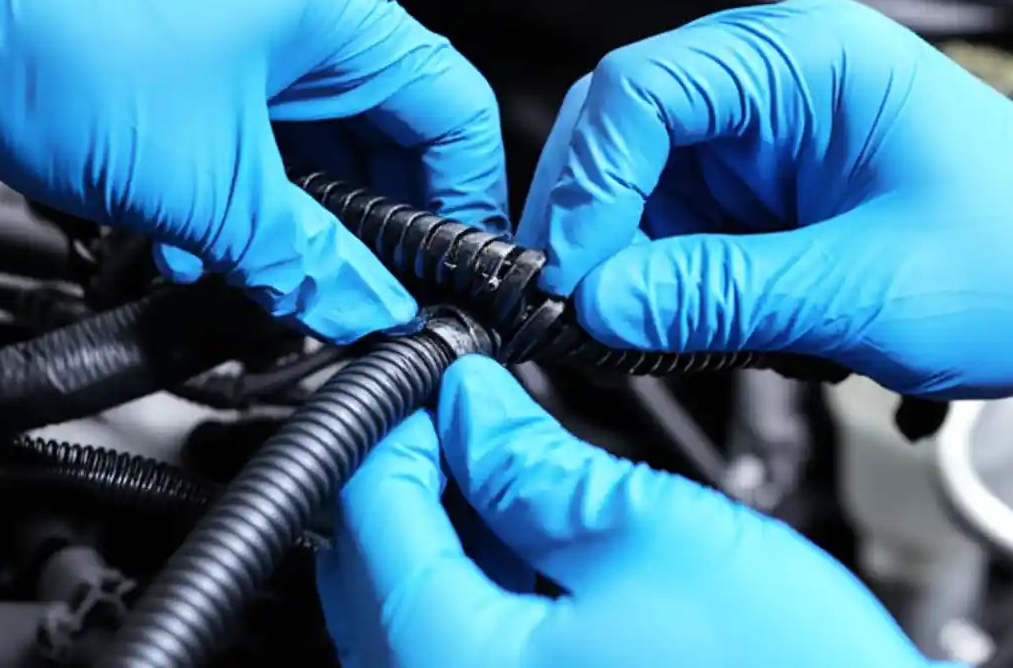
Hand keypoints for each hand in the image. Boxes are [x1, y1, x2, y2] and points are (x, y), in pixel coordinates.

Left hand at [0, 0, 505, 343]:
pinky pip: (251, 135)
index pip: (452, 112)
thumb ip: (298, 259)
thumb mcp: (197, 179)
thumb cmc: (36, 16)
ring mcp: (240, 28)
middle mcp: (297, 11)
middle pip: (387, 135)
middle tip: (366, 295)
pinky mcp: (186, 53)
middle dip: (376, 228)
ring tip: (276, 279)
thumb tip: (363, 310)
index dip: (464, 203)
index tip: (452, 273)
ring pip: (314, 144)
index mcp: (332, 13)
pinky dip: (243, 194)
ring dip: (300, 221)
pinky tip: (211, 240)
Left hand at [316, 355, 932, 667]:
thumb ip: (532, 464)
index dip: (395, 417)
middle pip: (372, 560)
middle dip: (413, 466)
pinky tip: (529, 532)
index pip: (364, 507)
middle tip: (470, 407)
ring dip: (445, 519)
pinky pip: (458, 641)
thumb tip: (470, 404)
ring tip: (507, 457)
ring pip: (413, 600)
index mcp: (448, 657)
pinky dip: (477, 576)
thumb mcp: (648, 532)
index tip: (435, 374)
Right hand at [517, 0, 1012, 397]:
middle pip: (622, 134)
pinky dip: (659, 284)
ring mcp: (764, 143)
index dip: (585, 186)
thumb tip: (599, 307)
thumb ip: (718, 296)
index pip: (641, 93)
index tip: (568, 276)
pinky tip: (674, 328)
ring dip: (622, 264)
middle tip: (576, 310)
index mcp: (805, 64)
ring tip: (631, 336)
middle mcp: (773, 88)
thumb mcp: (866, 290)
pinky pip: (676, 230)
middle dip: (590, 225)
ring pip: (638, 190)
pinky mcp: (764, 197)